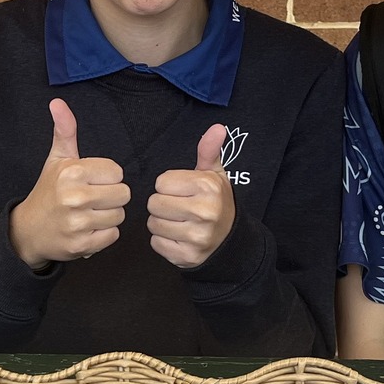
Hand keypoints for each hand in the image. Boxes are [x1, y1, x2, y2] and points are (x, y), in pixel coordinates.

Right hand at [9, 99, 130, 268]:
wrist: (28, 230)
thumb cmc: (48, 192)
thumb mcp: (56, 159)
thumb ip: (65, 131)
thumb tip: (58, 102)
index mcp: (73, 172)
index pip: (117, 172)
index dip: (107, 177)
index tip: (90, 182)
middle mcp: (75, 197)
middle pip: (123, 194)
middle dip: (111, 197)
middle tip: (92, 199)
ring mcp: (78, 223)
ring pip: (119, 215)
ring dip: (107, 216)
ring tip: (88, 214)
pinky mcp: (82, 245)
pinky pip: (113, 235)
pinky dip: (103, 234)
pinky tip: (87, 229)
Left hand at [148, 123, 235, 269]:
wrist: (230, 241)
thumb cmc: (215, 203)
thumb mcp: (214, 175)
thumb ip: (209, 151)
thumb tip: (218, 127)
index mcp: (208, 187)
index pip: (161, 182)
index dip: (169, 186)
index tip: (182, 191)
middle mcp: (204, 212)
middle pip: (154, 203)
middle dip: (163, 204)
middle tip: (178, 208)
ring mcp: (196, 237)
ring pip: (153, 223)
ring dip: (161, 223)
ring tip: (178, 222)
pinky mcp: (187, 256)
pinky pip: (156, 243)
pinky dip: (163, 241)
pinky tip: (178, 237)